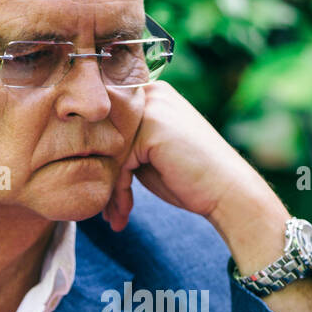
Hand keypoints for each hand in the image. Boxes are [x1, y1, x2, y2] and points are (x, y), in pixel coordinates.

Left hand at [103, 81, 277, 231]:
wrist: (228, 192)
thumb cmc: (190, 178)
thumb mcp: (150, 154)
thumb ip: (124, 142)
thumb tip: (83, 150)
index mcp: (151, 94)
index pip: (107, 121)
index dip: (100, 157)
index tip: (100, 191)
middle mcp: (150, 94)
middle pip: (104, 135)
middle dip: (101, 175)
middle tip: (104, 210)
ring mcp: (151, 108)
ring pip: (109, 152)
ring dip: (109, 190)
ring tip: (114, 217)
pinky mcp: (151, 129)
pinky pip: (118, 163)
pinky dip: (119, 193)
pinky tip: (123, 215)